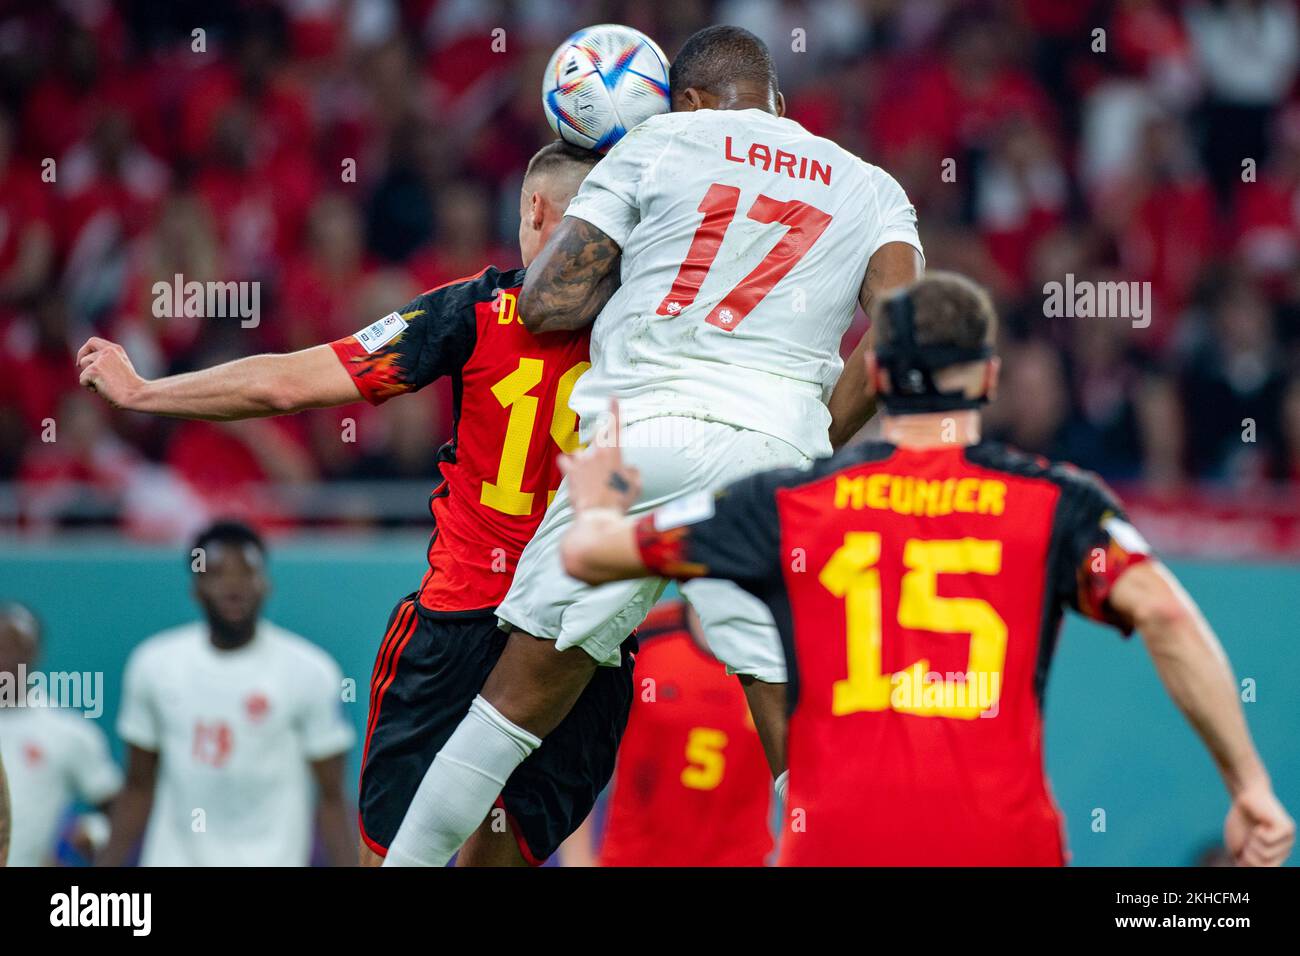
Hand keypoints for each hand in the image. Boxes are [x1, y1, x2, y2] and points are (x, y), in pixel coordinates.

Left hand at [77, 337, 145, 409]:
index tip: (83, 359)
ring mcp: (100, 360)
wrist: (136, 394)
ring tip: (105, 385)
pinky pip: (82, 380)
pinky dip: (90, 387)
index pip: (92, 342)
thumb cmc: (131, 386)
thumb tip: (91, 364)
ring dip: (90, 378)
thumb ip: (108, 361)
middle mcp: (108, 351)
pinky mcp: (94, 370)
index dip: (84, 350)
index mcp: (116, 349)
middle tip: (86, 374)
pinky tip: (104, 390)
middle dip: (83, 365)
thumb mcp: (121, 367)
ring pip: (83, 367)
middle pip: (85, 356)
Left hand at [557, 399, 640, 513]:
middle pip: (597, 438)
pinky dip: (568, 465)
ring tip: (590, 478)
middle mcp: (595, 453)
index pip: (615, 426)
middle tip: (604, 458)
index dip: (614, 409)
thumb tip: (628, 468)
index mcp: (613, 453)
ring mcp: (580, 462)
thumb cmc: (619, 502)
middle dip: (601, 442)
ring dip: (584, 460)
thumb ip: (633, 471)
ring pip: (580, 453)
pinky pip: (565, 461)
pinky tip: (572, 473)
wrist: (598, 517)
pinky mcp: (569, 473)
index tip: (612, 397)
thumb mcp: (636, 486)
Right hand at [1224, 780, 1294, 865]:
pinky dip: (1257, 833)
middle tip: (1248, 839)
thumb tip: (1249, 868)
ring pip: (1266, 854)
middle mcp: (1285, 851)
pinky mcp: (1287, 829)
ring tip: (1254, 830)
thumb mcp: (1238, 848)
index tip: (1242, 852)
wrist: (1244, 796)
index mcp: (1275, 857)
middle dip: (1248, 855)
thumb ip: (1246, 864)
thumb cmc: (1240, 821)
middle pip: (1263, 865)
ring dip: (1252, 842)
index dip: (1247, 862)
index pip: (1264, 870)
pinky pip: (1267, 841)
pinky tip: (1261, 823)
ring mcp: (1288, 840)